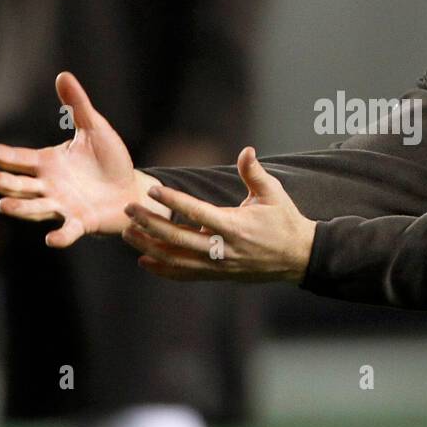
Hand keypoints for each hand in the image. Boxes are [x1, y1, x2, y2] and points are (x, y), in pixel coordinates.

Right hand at [0, 71, 166, 246]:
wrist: (132, 188)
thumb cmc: (111, 159)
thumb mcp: (95, 128)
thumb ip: (78, 105)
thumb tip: (62, 75)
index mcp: (48, 163)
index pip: (16, 158)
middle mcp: (49, 186)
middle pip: (18, 184)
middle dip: (2, 181)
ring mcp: (62, 205)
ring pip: (35, 208)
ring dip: (20, 208)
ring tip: (4, 205)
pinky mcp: (81, 222)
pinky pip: (67, 231)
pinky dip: (60, 236)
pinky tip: (51, 239)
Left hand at [122, 146, 316, 283]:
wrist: (298, 257)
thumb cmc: (284, 221)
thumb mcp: (273, 194)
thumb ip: (254, 173)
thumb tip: (246, 150)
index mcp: (235, 226)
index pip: (197, 213)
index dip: (173, 201)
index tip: (153, 190)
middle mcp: (224, 249)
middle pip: (178, 239)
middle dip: (150, 224)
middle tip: (129, 210)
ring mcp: (219, 266)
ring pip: (176, 259)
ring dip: (149, 246)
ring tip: (128, 234)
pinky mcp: (218, 275)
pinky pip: (185, 275)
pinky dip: (163, 269)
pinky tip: (144, 260)